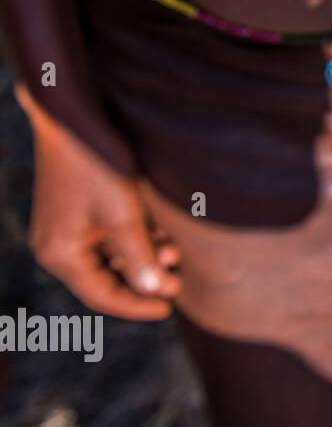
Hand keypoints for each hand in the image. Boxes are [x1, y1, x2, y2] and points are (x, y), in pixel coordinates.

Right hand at [22, 96, 180, 319]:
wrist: (75, 117)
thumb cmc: (98, 166)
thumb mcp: (124, 216)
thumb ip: (140, 258)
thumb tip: (155, 292)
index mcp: (62, 255)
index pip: (103, 297)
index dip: (138, 306)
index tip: (170, 309)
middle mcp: (58, 247)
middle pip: (107, 280)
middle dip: (146, 278)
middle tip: (180, 276)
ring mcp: (66, 229)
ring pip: (111, 258)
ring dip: (144, 257)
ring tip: (174, 248)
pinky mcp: (77, 212)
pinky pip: (107, 238)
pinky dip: (135, 239)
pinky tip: (160, 231)